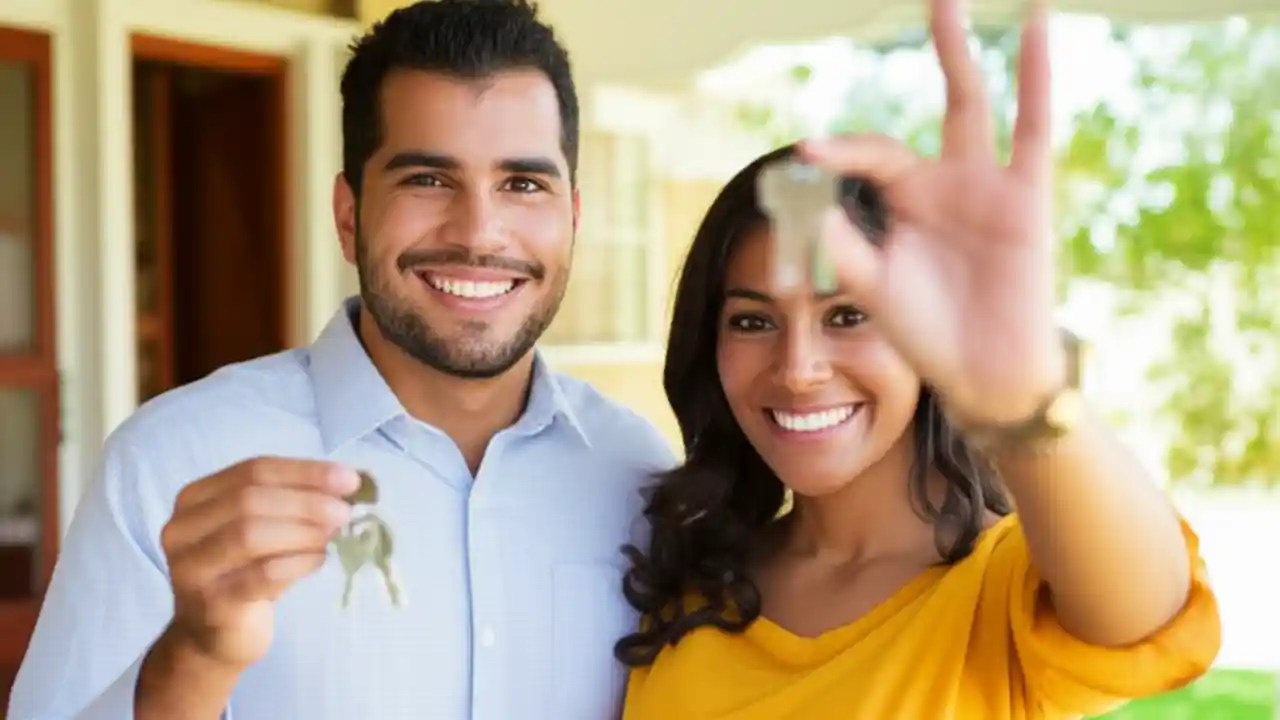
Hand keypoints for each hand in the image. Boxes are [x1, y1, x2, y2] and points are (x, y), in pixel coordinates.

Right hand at [158, 457, 357, 669]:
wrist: (214, 636)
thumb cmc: (245, 571)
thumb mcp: (264, 528)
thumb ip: (293, 501)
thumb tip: (347, 482)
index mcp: (195, 498)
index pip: (253, 470)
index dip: (304, 471)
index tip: (349, 479)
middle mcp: (183, 529)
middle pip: (249, 500)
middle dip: (306, 502)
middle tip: (345, 512)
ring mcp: (191, 568)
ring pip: (250, 535)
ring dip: (303, 531)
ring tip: (334, 535)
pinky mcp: (211, 603)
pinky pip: (261, 575)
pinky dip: (298, 563)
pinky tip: (318, 561)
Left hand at [803, 0, 1062, 425]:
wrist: (980, 374)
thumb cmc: (924, 332)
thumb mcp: (870, 287)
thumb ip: (843, 248)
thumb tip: (817, 205)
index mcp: (905, 201)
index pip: (872, 155)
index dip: (841, 150)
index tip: (807, 149)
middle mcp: (947, 182)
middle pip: (939, 103)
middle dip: (939, 51)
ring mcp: (987, 185)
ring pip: (976, 105)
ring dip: (966, 54)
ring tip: (955, 1)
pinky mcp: (1025, 197)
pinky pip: (1031, 129)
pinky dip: (1034, 78)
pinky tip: (1034, 28)